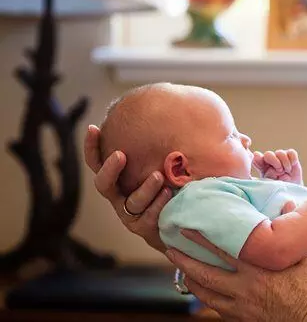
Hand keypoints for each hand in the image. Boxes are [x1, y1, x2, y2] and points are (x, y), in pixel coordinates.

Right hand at [84, 125, 170, 252]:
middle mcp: (118, 197)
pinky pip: (149, 217)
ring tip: (159, 176)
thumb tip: (164, 117)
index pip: (97, 163)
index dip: (92, 148)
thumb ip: (155, 150)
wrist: (175, 226)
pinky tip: (169, 194)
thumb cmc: (165, 189)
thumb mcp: (159, 167)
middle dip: (110, 169)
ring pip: (132, 202)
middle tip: (120, 154)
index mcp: (117, 180)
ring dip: (145, 188)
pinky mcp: (144, 228)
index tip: (94, 128)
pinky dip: (158, 204)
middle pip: (104, 184)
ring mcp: (130, 214)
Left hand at [167, 229, 306, 321]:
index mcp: (257, 269)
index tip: (186, 229)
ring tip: (181, 272)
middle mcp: (244, 288)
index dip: (201, 239)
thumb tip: (288, 202)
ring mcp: (242, 307)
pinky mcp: (245, 319)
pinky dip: (207, 299)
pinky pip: (218, 309)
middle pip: (206, 275)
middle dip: (185, 262)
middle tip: (170, 250)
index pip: (222, 251)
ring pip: (207, 295)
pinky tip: (203, 294)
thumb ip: (292, 229)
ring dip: (192, 282)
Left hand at [253, 149, 302, 183]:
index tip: (259, 160)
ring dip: (285, 163)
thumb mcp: (272, 185)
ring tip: (287, 171)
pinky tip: (292, 165)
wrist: (292, 188)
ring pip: (280, 153)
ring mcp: (280, 157)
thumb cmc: (279, 187)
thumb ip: (270, 177)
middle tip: (280, 170)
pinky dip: (292, 159)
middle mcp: (270, 160)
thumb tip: (275, 169)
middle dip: (274, 161)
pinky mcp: (290, 156)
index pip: (256, 160)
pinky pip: (291, 153)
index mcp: (262, 167)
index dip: (258, 158)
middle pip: (268, 154)